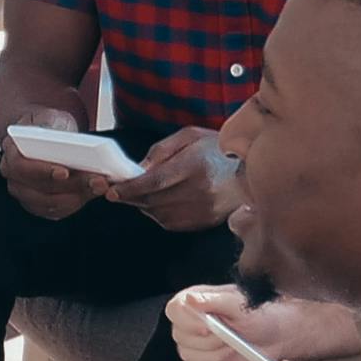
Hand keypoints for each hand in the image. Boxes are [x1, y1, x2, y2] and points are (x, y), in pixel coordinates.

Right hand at [0, 109, 96, 220]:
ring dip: (79, 196)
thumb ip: (56, 130)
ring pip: (51, 204)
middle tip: (97, 180)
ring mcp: (25, 194)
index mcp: (11, 153)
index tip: (66, 171)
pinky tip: (93, 192)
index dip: (42, 171)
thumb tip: (74, 145)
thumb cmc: (48, 127)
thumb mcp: (50, 118)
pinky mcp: (39, 206)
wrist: (47, 136)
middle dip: (72, 186)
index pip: (20, 167)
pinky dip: (78, 202)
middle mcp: (14, 178)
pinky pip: (58, 211)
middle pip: (40, 190)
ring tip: (100, 185)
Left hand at [107, 125, 233, 232]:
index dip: (130, 188)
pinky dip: (159, 214)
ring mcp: (204, 209)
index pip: (154, 181)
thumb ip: (160, 152)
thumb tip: (137, 170)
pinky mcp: (205, 221)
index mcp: (195, 165)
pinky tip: (162, 202)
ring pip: (158, 214)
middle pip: (153, 200)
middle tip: (120, 191)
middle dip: (131, 197)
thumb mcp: (188, 137)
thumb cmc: (217, 151)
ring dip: (145, 206)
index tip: (112, 190)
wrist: (248, 172)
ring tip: (145, 193)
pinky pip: (171, 223)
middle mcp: (200, 190)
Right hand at [167, 283, 359, 360]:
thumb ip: (214, 301)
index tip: (208, 327)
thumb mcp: (240, 303)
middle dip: (210, 342)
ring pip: (188, 355)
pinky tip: (227, 358)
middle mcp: (191, 321)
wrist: (278, 336)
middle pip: (181, 337)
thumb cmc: (262, 314)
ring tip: (232, 345)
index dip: (188, 322)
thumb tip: (190, 299)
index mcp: (196, 301)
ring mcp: (195, 342)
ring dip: (214, 355)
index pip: (174, 310)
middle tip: (231, 336)